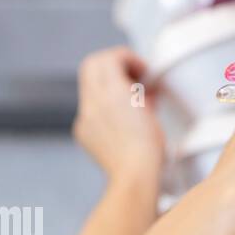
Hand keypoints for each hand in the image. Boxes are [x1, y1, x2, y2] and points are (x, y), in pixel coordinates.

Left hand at [72, 47, 164, 183]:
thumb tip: (140, 90)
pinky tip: (120, 120)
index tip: (141, 69)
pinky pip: (89, 109)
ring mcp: (84, 117)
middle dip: (114, 66)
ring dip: (108, 86)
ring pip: (90, 87)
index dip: (127, 58)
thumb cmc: (147, 148)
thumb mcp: (151, 111)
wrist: (133, 176)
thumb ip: (141, 93)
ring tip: (130, 101)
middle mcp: (93, 102)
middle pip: (93, 66)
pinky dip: (103, 106)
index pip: (109, 58)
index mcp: (111, 92)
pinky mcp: (83, 132)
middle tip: (133, 77)